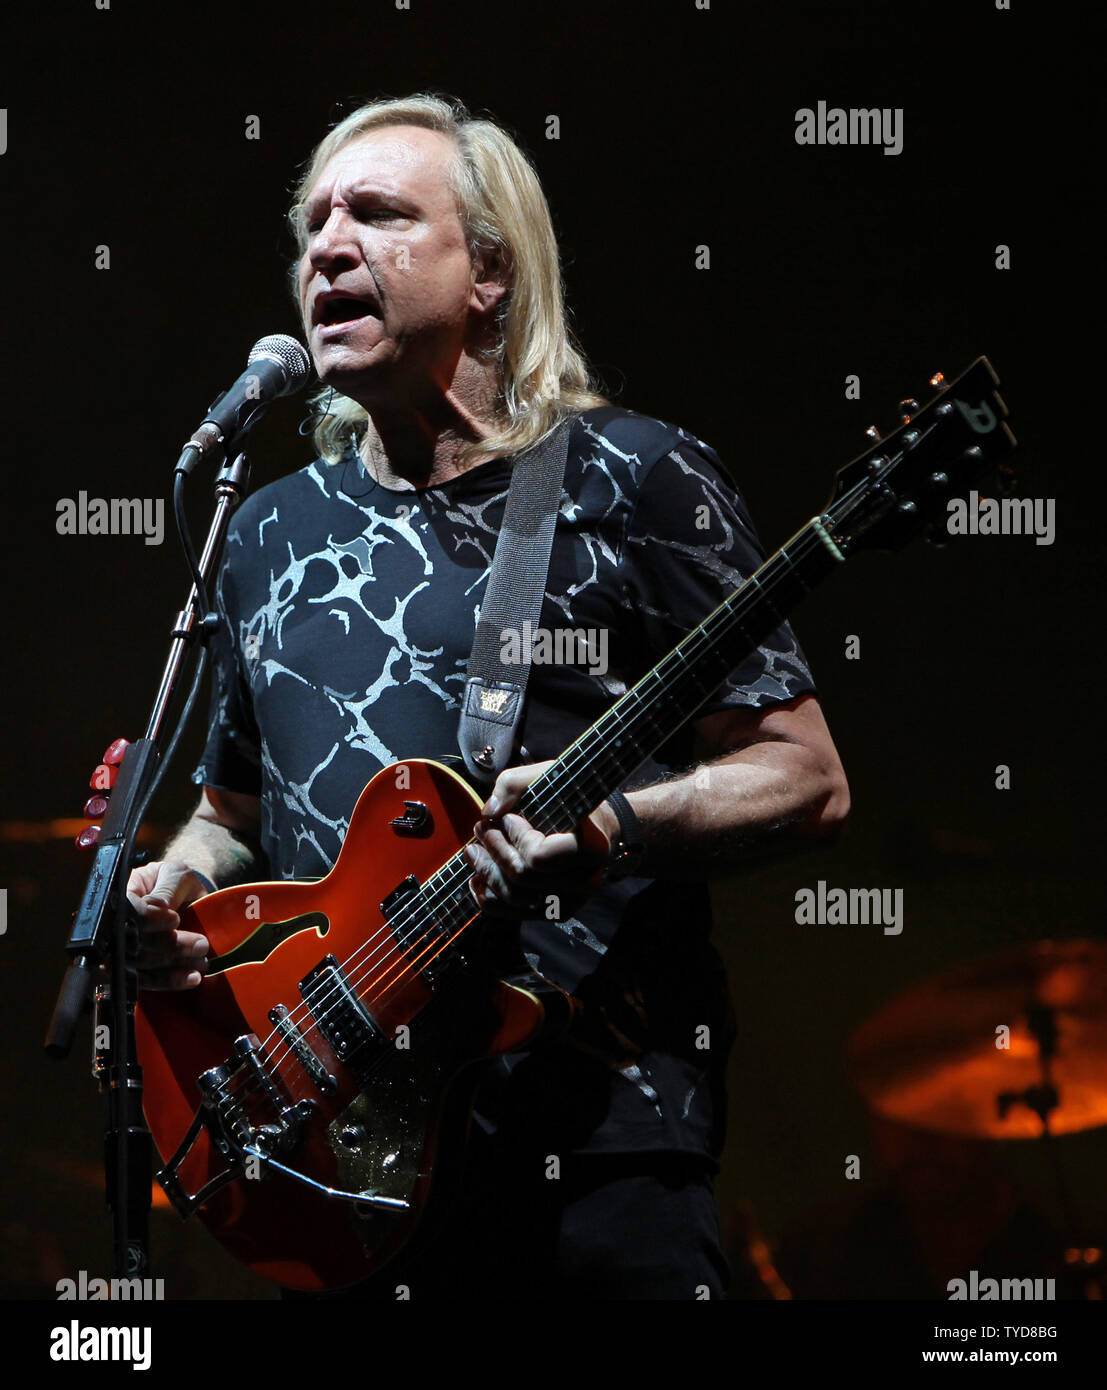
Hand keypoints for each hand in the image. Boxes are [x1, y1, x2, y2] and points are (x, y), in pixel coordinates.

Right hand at [126, 859, 211, 990]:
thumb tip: (156, 906)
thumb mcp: (177, 875)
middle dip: (170, 946)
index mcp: (124, 897)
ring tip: (201, 962)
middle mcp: (117, 926)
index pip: (129, 912)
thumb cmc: (178, 882)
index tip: (175, 919)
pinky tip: (192, 978)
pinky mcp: (137, 968)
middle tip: (201, 944)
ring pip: (139, 967)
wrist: (187, 898)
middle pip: (134, 943)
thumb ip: (167, 888)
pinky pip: (147, 981)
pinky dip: (170, 982)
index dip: (149, 919)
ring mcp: (125, 950)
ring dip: (173, 967)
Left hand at [463, 761, 619, 919]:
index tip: (508, 818)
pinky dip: (489, 899)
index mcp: (591, 848)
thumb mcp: (547, 776)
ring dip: (486, 873)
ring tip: (473, 851)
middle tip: (480, 830)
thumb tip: (489, 811)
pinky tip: (476, 880)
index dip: (514, 838)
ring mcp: (571, 900)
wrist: (600, 826)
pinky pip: (514, 914)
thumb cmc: (573, 798)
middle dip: (493, 851)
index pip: (537, 857)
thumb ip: (514, 784)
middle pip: (521, 879)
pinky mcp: (556, 911)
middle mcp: (585, 881)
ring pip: (514, 898)